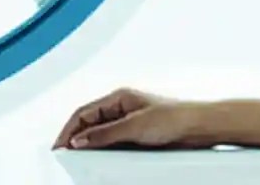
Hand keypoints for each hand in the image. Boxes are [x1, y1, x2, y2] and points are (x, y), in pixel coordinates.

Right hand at [52, 88, 214, 150]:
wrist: (200, 127)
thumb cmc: (174, 117)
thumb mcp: (134, 127)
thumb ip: (105, 134)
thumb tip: (80, 140)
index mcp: (119, 97)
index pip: (84, 113)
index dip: (69, 129)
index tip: (60, 147)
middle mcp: (122, 108)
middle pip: (90, 124)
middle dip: (76, 139)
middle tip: (65, 156)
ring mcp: (130, 123)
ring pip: (101, 135)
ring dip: (90, 146)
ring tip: (80, 160)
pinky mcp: (138, 136)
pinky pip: (114, 144)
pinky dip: (104, 152)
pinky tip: (101, 161)